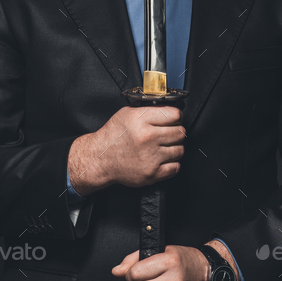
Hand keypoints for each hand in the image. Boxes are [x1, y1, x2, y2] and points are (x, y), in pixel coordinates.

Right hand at [69, 105, 185, 194]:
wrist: (101, 159)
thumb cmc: (114, 135)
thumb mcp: (127, 113)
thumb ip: (149, 109)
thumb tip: (174, 106)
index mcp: (141, 119)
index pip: (175, 115)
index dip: (177, 116)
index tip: (174, 119)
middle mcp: (147, 137)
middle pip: (180, 132)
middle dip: (176, 131)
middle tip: (168, 133)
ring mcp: (150, 157)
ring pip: (180, 150)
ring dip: (174, 148)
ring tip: (163, 146)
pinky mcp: (152, 174)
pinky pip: (176, 167)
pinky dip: (171, 164)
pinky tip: (161, 159)